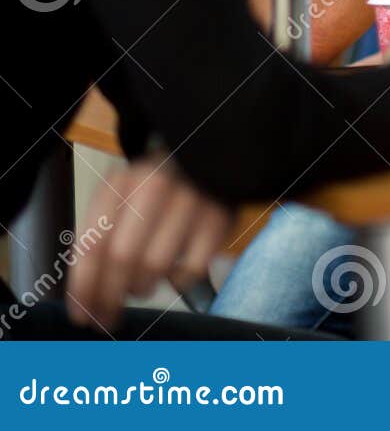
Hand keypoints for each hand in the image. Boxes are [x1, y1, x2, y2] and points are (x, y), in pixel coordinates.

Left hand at [67, 158, 233, 330]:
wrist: (209, 161)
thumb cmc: (156, 190)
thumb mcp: (122, 197)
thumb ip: (100, 235)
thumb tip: (83, 292)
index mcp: (121, 184)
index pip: (93, 245)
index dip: (84, 287)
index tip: (82, 313)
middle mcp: (154, 188)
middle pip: (122, 258)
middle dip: (110, 296)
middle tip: (107, 317)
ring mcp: (190, 202)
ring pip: (155, 266)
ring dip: (141, 288)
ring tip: (140, 287)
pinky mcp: (218, 219)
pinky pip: (190, 268)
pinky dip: (177, 281)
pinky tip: (172, 275)